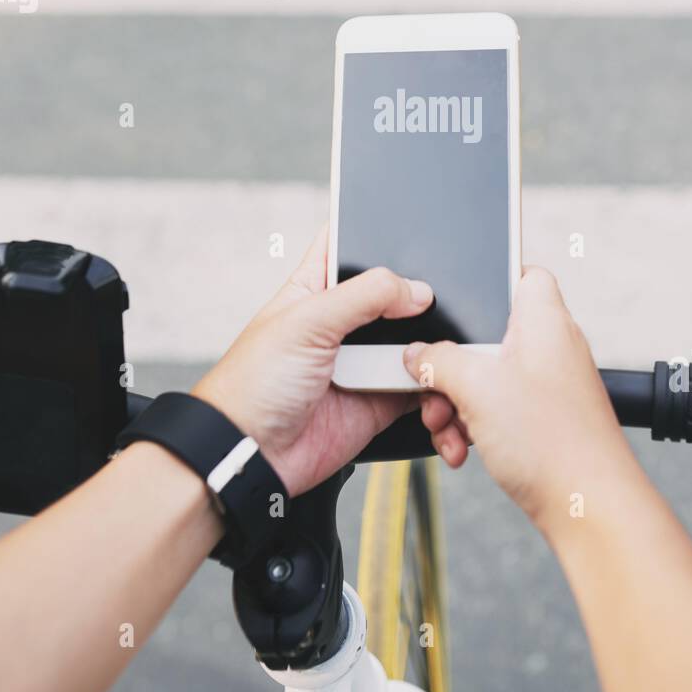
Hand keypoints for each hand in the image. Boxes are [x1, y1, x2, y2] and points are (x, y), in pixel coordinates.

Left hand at [193, 228, 432, 496]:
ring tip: (440, 356)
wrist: (251, 454)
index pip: (353, 246)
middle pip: (400, 297)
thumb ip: (364, 296)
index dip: (382, 238)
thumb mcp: (306, 322)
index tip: (418, 237)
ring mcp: (365, 361)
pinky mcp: (381, 399)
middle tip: (439, 309)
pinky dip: (436, 388)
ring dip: (433, 349)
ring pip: (418, 342)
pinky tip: (438, 389)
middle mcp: (346, 322)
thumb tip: (417, 289)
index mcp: (318, 288)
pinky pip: (421, 387)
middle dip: (423, 301)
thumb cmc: (252, 384)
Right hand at [403, 267, 628, 525]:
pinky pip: (496, 409)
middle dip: (451, 368)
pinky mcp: (542, 419)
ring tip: (450, 431)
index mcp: (544, 322)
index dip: (491, 278)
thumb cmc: (556, 443)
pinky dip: (474, 426)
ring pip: (486, 378)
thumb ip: (438, 361)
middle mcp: (549, 348)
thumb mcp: (477, 389)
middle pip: (486, 336)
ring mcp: (547, 385)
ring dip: (456, 404)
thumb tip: (418, 355)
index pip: (525, 273)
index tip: (458, 300)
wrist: (588, 506)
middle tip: (438, 391)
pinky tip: (463, 449)